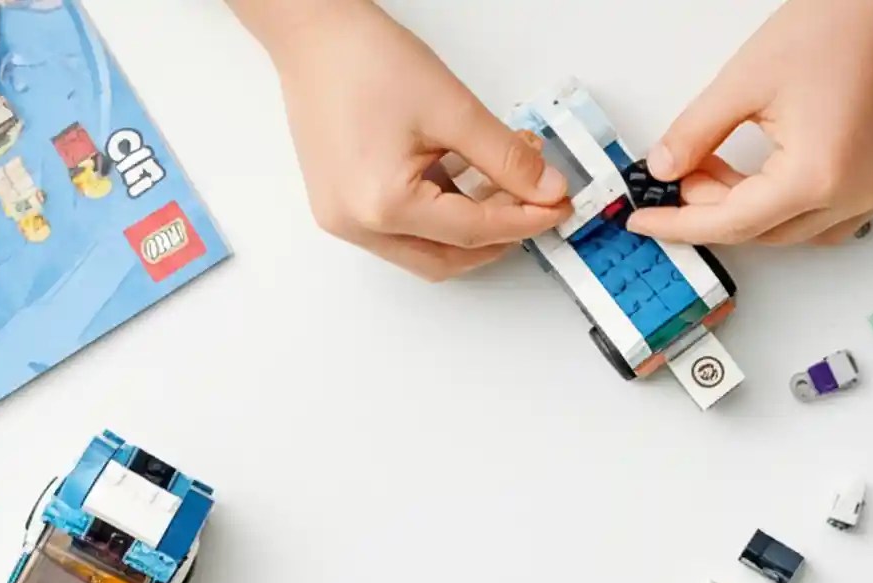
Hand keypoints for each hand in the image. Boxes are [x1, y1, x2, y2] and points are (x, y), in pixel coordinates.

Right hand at [233, 0, 570, 280]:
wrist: (314, 36)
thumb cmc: (363, 60)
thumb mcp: (454, 110)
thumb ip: (507, 159)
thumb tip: (547, 189)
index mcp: (381, 205)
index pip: (473, 231)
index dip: (525, 220)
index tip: (557, 206)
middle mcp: (356, 224)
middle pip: (447, 257)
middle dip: (499, 234)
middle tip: (537, 203)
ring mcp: (344, 218)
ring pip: (426, 248)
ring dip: (470, 225)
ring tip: (505, 180)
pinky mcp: (342, 205)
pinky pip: (402, 228)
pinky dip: (441, 211)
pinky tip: (467, 176)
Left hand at [629, 0, 872, 245]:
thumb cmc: (829, 31)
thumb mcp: (740, 83)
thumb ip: (694, 134)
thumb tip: (663, 169)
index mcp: (817, 176)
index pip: (732, 222)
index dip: (679, 224)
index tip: (645, 220)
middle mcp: (851, 195)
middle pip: (759, 232)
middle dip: (709, 209)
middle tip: (678, 173)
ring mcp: (869, 193)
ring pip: (786, 232)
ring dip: (742, 211)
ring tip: (713, 165)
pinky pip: (816, 221)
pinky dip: (776, 208)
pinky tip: (751, 177)